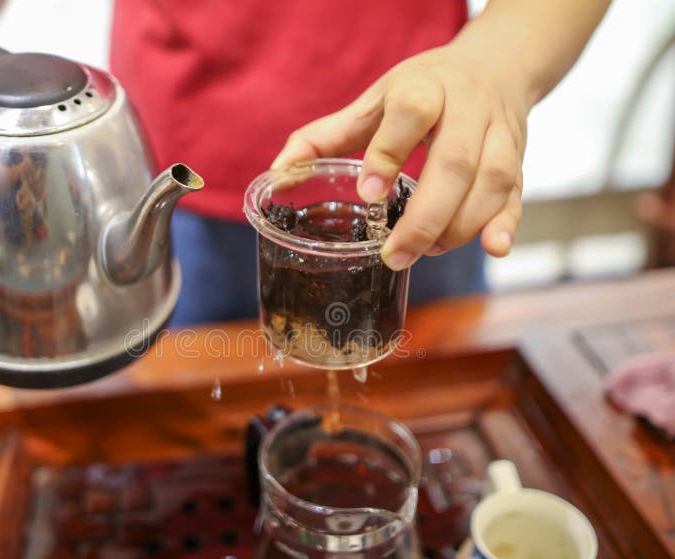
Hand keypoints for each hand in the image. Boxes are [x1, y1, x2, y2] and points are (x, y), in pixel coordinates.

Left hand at [272, 44, 532, 268]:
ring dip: (459, 226)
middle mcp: (468, 108)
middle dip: (425, 216)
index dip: (390, 152)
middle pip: (455, 162)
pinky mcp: (518, 159)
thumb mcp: (374, 101)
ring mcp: (499, 135)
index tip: (369, 193)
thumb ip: (326, 136)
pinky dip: (507, 223)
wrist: (496, 66)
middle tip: (394, 254)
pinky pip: (518, 192)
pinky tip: (493, 248)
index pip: (411, 112)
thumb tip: (278, 174)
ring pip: (490, 182)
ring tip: (425, 253)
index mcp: (424, 87)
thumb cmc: (425, 89)